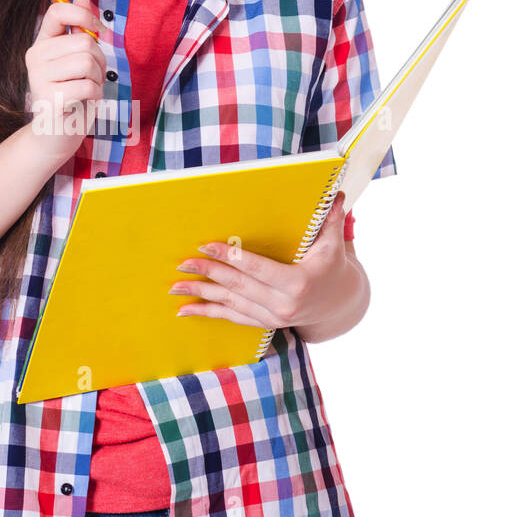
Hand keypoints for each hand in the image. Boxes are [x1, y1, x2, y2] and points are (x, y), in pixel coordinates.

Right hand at [24, 0, 105, 163]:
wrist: (58, 132)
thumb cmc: (73, 92)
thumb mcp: (76, 59)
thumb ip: (79, 30)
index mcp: (42, 43)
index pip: (57, 11)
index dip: (83, 16)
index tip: (97, 30)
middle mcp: (35, 57)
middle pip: (84, 43)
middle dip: (100, 60)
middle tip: (94, 76)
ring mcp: (39, 78)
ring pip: (88, 63)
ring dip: (98, 78)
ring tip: (88, 89)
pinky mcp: (50, 98)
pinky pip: (88, 86)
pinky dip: (95, 95)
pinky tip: (84, 101)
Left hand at [168, 192, 352, 331]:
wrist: (340, 305)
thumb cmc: (333, 268)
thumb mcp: (333, 245)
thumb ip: (331, 219)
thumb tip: (335, 191)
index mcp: (297, 283)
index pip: (256, 268)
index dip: (229, 256)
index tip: (206, 245)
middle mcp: (283, 305)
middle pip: (237, 286)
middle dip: (207, 273)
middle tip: (183, 263)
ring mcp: (272, 318)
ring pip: (230, 304)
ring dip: (201, 295)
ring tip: (176, 286)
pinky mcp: (264, 324)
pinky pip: (232, 318)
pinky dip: (208, 313)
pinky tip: (186, 310)